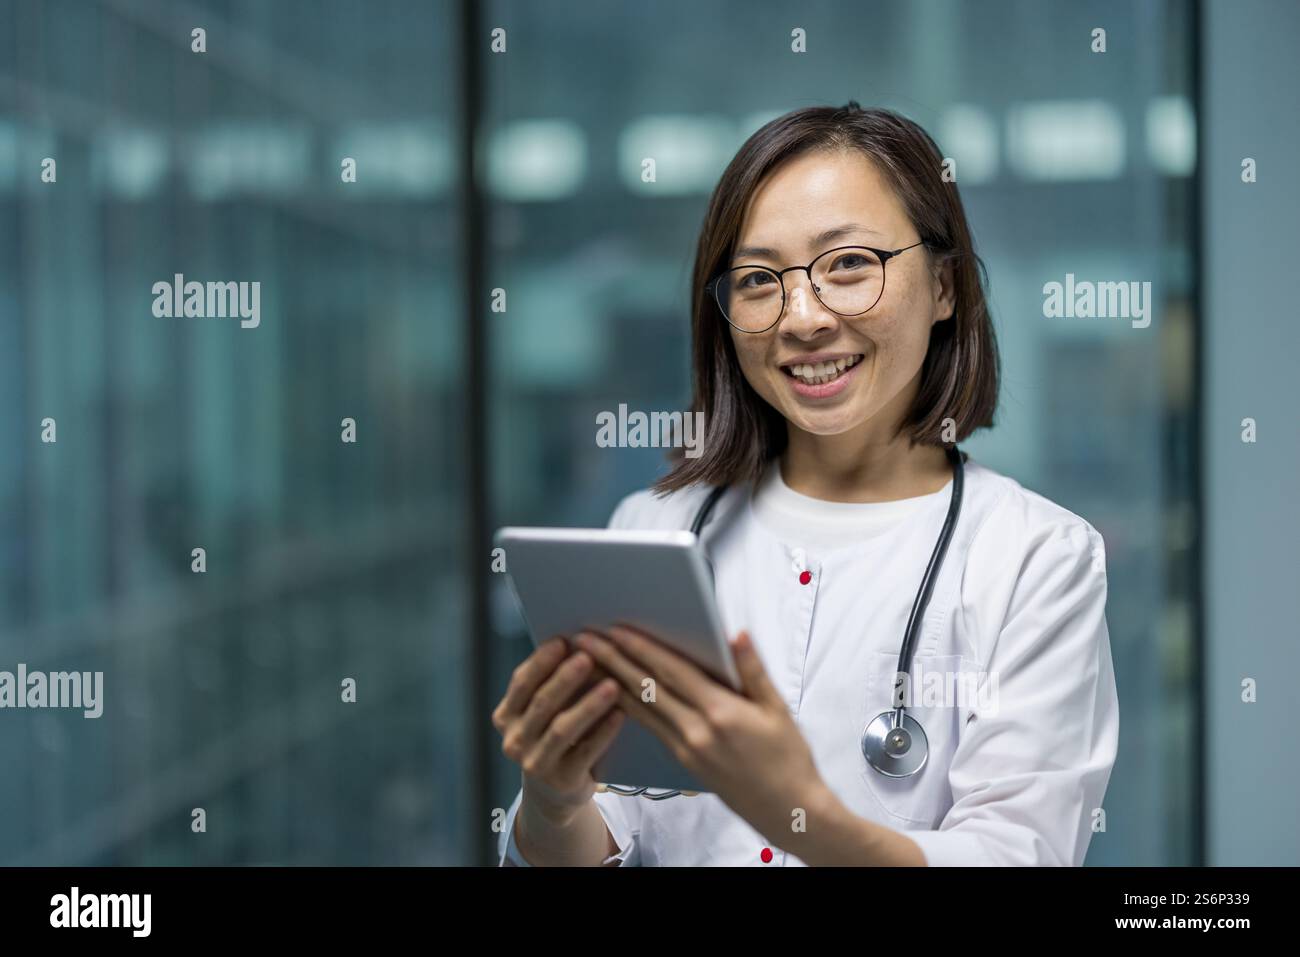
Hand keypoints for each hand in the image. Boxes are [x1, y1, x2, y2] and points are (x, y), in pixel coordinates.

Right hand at [492, 637, 625, 826]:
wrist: (555, 793)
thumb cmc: (554, 737)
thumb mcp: (543, 714)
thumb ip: (552, 685)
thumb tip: (581, 643)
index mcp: (506, 716)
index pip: (521, 683)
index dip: (541, 661)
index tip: (563, 640)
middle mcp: (514, 741)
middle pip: (541, 704)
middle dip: (565, 678)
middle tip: (588, 656)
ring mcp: (535, 764)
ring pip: (562, 729)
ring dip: (588, 704)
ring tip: (612, 684)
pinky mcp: (561, 782)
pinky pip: (585, 753)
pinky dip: (604, 732)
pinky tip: (621, 714)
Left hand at [576, 625, 832, 848]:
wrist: (786, 810)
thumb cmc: (788, 757)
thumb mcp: (777, 709)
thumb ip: (752, 670)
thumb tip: (735, 635)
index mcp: (720, 712)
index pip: (671, 672)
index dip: (640, 649)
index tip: (614, 630)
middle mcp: (695, 731)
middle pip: (645, 688)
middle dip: (612, 660)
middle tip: (583, 640)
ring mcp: (685, 748)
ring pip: (640, 709)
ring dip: (610, 682)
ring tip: (586, 663)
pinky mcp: (682, 760)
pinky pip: (649, 727)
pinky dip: (627, 707)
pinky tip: (612, 694)